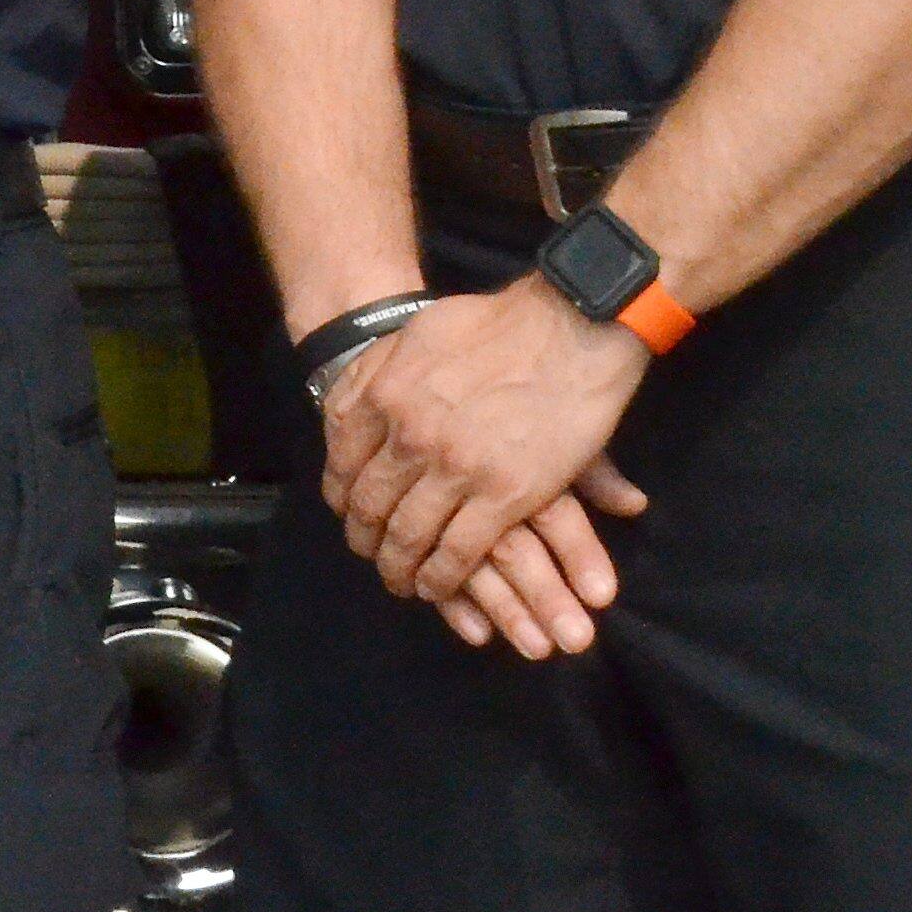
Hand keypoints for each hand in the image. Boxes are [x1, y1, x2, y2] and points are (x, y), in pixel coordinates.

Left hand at [326, 282, 649, 612]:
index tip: (347, 511)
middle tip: (370, 555)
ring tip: (401, 581)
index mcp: (383, 396)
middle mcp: (409, 436)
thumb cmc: (497, 324)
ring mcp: (455, 469)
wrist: (571, 326)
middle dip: (365, 538)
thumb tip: (346, 405)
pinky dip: (442, 578)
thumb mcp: (416, 334)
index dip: (341, 496)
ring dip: (399, 568)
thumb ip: (376, 372)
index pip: (341, 462)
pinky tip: (437, 588)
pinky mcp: (503, 496)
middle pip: (370, 505)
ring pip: (409, 536)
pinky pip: (458, 553)